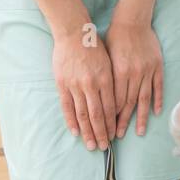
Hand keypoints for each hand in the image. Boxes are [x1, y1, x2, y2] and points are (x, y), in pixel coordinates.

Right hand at [52, 21, 116, 149]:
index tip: (114, 135)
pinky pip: (67, 107)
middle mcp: (92, 84)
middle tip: (105, 146)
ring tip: (92, 145)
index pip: (111, 107)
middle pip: (98, 114)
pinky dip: (72, 121)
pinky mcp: (63, 84)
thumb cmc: (95, 46)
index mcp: (107, 78)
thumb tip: (116, 103)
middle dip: (102, 133)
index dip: (112, 123)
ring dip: (88, 131)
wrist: (75, 33)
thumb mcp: (109, 62)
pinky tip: (75, 132)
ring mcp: (76, 85)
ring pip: (83, 114)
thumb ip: (112, 82)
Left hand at [101, 14, 163, 137]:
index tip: (107, 129)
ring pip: (143, 98)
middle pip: (127, 103)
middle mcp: (133, 73)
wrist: (132, 20)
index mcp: (117, 72)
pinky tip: (156, 112)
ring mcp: (146, 70)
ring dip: (141, 117)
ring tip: (139, 131)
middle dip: (122, 121)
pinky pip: (158, 86)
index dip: (111, 117)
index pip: (114, 101)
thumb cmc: (114, 38)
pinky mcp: (156, 66)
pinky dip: (157, 100)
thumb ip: (104, 78)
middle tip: (118, 136)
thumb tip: (100, 100)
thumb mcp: (104, 58)